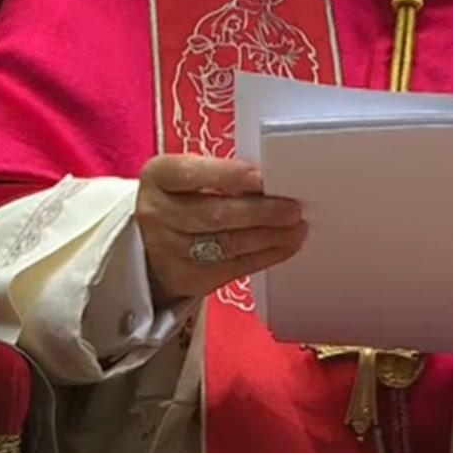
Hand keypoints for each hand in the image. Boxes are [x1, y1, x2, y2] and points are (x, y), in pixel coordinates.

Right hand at [134, 154, 305, 301]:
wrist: (155, 240)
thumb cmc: (186, 197)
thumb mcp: (193, 175)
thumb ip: (224, 174)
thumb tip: (272, 181)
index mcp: (159, 176)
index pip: (191, 174)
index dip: (228, 176)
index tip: (261, 177)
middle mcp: (156, 213)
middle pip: (212, 215)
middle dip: (258, 213)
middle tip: (292, 210)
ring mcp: (168, 250)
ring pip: (226, 245)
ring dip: (268, 237)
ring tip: (296, 229)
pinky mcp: (187, 278)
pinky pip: (233, 268)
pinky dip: (264, 256)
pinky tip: (284, 246)